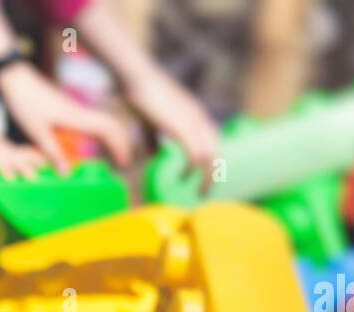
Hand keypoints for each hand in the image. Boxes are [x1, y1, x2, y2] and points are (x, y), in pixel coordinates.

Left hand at [0, 61, 130, 172]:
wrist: (18, 80)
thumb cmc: (25, 104)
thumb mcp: (37, 133)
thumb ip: (53, 153)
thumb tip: (67, 174)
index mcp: (76, 117)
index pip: (107, 129)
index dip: (119, 145)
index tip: (123, 163)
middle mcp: (81, 112)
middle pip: (111, 125)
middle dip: (121, 142)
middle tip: (123, 162)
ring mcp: (77, 109)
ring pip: (103, 122)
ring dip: (112, 137)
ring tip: (114, 155)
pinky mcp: (70, 109)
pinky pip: (92, 121)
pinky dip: (100, 133)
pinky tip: (96, 143)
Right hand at [124, 67, 219, 194]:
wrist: (137, 77)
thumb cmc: (140, 96)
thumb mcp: (150, 121)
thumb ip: (154, 138)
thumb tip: (154, 155)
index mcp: (195, 115)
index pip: (213, 141)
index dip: (210, 161)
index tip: (202, 178)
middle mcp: (199, 118)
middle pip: (216, 151)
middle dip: (213, 173)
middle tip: (204, 191)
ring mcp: (192, 122)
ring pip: (210, 155)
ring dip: (206, 176)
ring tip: (199, 191)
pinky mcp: (181, 127)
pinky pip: (195, 153)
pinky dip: (192, 168)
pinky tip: (184, 176)